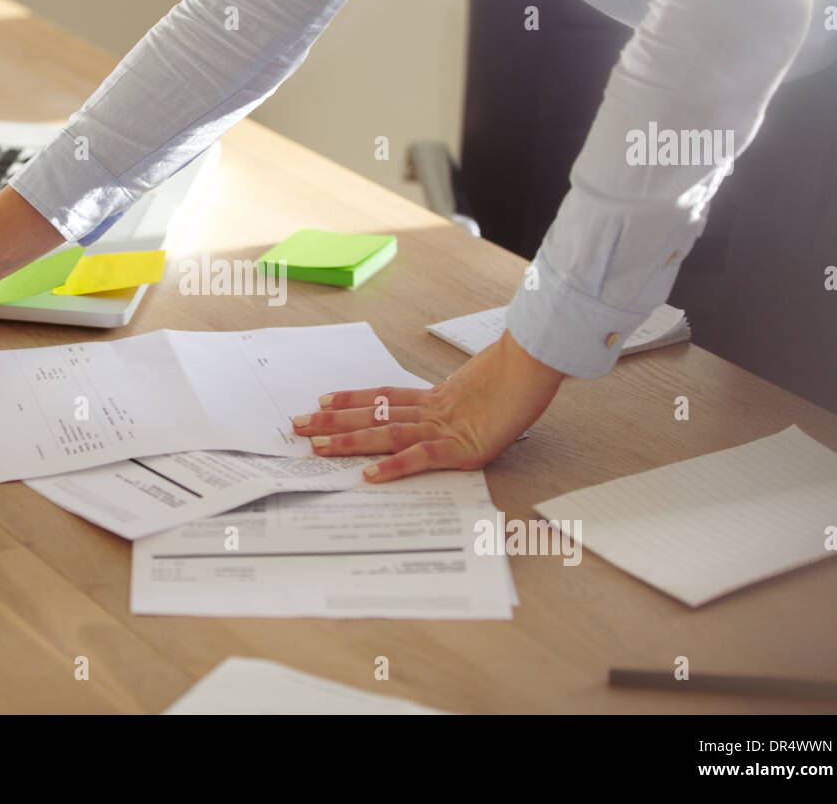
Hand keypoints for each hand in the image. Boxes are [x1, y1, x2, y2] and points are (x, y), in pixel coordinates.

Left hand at [292, 328, 564, 480]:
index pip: (383, 397)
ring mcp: (444, 428)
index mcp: (438, 397)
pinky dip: (393, 466)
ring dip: (348, 441)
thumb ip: (468, 397)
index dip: (351, 399)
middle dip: (332, 421)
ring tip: (316, 446)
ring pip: (384, 433)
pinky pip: (419, 458)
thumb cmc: (522, 373)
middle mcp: (433, 410)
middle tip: (297, 426)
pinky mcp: (462, 448)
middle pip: (372, 414)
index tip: (322, 401)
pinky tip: (368, 474)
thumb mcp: (488, 387)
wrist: (538, 363)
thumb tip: (464, 404)